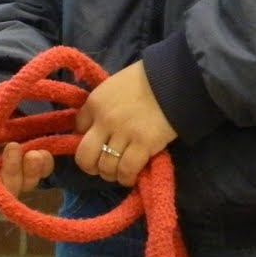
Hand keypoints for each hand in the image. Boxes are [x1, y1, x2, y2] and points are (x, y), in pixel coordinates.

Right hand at [0, 106, 53, 204]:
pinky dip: (45, 164)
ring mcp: (20, 175)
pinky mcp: (37, 167)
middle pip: (9, 191)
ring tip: (33, 153)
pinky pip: (45, 172)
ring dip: (31, 170)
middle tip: (13, 147)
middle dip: (12, 173)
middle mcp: (0, 180)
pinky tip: (43, 151)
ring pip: (28, 184)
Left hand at [73, 61, 177, 187]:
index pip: (78, 129)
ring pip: (105, 166)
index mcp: (95, 102)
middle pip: (84, 156)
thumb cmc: (147, 79)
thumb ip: (103, 105)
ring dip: (110, 174)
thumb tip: (95, 127)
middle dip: (90, 166)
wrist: (177, 78)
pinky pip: (126, 169)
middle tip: (100, 167)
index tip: (97, 144)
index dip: (85, 140)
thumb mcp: (114, 86)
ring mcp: (123, 133)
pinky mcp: (144, 144)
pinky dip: (126, 178)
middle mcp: (104, 120)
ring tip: (118, 173)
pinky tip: (130, 177)